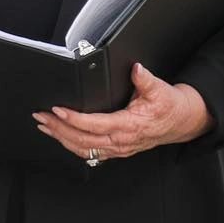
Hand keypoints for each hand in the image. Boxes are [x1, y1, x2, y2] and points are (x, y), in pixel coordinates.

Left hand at [33, 63, 214, 161]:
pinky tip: (62, 138)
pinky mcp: (117, 150)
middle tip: (41, 117)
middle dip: (59, 129)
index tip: (58, 110)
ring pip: (83, 150)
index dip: (74, 119)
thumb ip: (145, 79)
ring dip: (61, 138)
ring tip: (45, 126)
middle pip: (82, 141)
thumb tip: (136, 69)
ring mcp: (118, 149)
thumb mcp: (160, 89)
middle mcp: (121, 141)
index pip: (95, 125)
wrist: (182, 122)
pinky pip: (90, 153)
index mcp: (129, 126)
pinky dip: (72, 146)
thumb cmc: (169, 107)